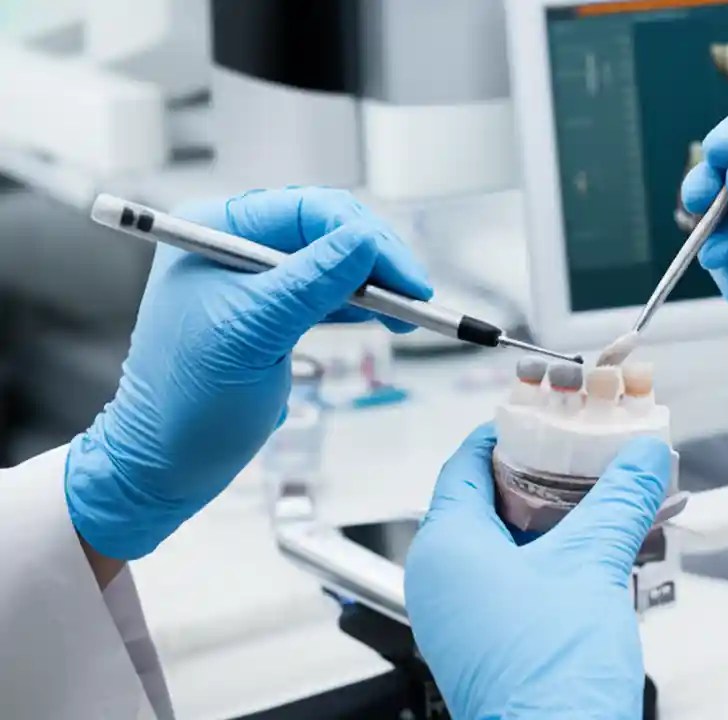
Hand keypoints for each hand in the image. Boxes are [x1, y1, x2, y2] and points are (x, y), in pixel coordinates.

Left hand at [66, 187, 432, 559]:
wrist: (163, 464)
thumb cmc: (188, 402)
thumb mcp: (254, 333)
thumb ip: (313, 281)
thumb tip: (368, 241)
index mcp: (215, 231)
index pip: (310, 211)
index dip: (367, 239)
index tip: (408, 280)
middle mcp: (233, 245)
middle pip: (327, 230)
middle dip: (376, 259)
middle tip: (416, 297)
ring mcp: (253, 280)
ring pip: (333, 260)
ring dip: (374, 283)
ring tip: (407, 313)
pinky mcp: (270, 313)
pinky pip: (326, 291)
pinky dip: (359, 303)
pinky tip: (383, 317)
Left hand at [405, 424, 670, 719]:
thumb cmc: (550, 677)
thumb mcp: (594, 564)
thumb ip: (621, 499)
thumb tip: (644, 456)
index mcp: (447, 546)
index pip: (465, 463)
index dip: (505, 433)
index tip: (541, 418)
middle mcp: (440, 579)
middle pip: (487, 501)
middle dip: (541, 478)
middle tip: (585, 459)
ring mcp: (459, 615)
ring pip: (503, 544)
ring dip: (552, 522)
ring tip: (601, 505)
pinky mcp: (484, 642)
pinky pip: (510, 582)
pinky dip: (548, 561)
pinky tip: (594, 556)